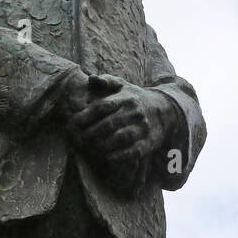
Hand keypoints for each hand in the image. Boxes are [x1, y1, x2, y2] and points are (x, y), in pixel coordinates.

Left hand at [66, 76, 172, 192]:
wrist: (165, 110)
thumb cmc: (135, 99)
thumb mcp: (123, 86)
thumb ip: (107, 81)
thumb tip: (91, 79)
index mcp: (125, 98)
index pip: (102, 106)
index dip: (85, 116)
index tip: (72, 124)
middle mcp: (134, 112)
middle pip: (108, 124)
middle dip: (90, 133)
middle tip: (78, 140)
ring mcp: (142, 128)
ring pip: (120, 139)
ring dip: (102, 145)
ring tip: (90, 149)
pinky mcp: (148, 143)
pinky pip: (133, 152)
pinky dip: (119, 156)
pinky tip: (107, 158)